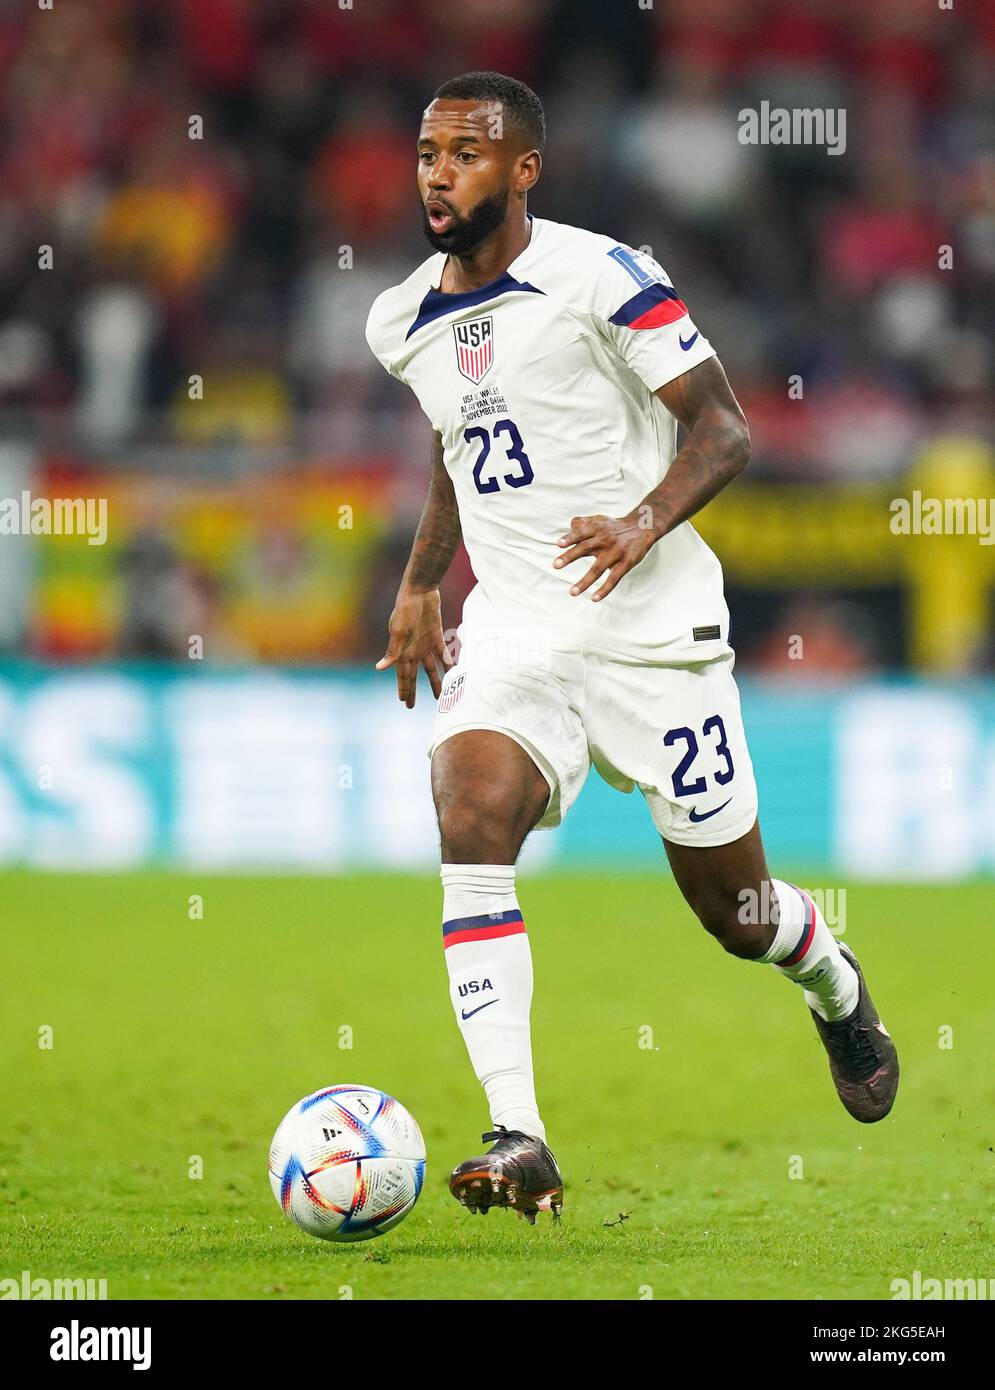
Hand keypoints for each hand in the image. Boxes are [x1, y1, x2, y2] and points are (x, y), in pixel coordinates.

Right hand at [375, 586, 452, 707]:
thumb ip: (392, 652)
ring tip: (440, 695)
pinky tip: (454, 673)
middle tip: (413, 706)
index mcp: (402, 651)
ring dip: (435, 681)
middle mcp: (413, 650)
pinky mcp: (436, 636)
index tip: (403, 702)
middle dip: (413, 690)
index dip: (403, 688)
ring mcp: (425, 644)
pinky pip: (443, 653)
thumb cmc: (405, 610)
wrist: (419, 591)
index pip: (402, 674)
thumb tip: (379, 668)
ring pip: (431, 668)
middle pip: (414, 675)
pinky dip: (448, 663)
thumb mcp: (398, 632)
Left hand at [553, 512, 657, 600]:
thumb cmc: (615, 527)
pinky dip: (604, 590)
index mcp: (597, 529)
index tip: (558, 544)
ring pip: (597, 569)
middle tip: (555, 565)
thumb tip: (570, 525)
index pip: (581, 533)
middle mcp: (605, 540)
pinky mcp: (625, 564)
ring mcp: (615, 553)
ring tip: (572, 592)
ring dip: (584, 582)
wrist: (642, 528)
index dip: (570, 538)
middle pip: (585, 548)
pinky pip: (613, 579)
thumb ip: (583, 523)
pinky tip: (594, 598)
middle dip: (570, 557)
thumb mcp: (600, 520)